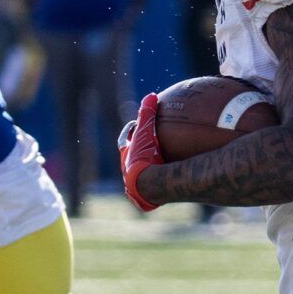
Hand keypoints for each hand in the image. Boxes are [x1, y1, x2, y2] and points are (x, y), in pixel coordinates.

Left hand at [117, 91, 161, 212]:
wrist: (148, 185)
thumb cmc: (144, 157)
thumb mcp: (145, 132)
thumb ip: (147, 114)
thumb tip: (151, 95)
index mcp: (126, 155)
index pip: (125, 139)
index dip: (130, 130)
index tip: (136, 123)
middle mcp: (128, 170)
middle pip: (131, 157)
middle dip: (138, 151)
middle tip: (148, 144)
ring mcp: (135, 185)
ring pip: (140, 174)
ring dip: (147, 169)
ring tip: (160, 165)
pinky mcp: (145, 198)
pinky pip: (151, 188)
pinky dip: (157, 184)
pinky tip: (168, 184)